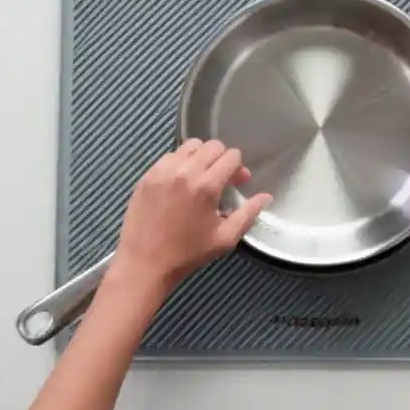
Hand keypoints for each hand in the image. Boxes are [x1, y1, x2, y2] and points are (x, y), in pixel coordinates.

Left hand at [110, 139, 272, 292]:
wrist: (144, 263)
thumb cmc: (187, 254)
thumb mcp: (225, 238)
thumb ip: (248, 214)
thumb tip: (265, 197)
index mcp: (206, 186)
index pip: (231, 156)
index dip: (239, 168)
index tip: (237, 183)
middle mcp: (184, 171)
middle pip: (212, 146)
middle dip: (222, 159)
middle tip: (221, 180)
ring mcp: (162, 171)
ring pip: (189, 146)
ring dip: (200, 157)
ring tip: (200, 178)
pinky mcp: (147, 175)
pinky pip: (169, 156)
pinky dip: (179, 162)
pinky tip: (179, 182)